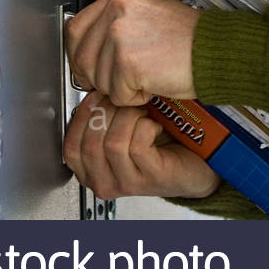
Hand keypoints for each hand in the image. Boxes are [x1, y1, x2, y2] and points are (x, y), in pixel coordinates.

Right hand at [63, 91, 220, 199]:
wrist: (196, 160)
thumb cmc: (160, 140)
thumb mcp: (123, 125)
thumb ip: (104, 113)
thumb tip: (95, 85)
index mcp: (91, 170)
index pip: (71, 146)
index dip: (82, 115)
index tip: (96, 94)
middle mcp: (105, 181)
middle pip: (90, 143)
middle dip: (107, 111)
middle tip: (125, 98)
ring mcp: (128, 183)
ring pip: (114, 143)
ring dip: (129, 117)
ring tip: (142, 111)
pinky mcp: (152, 178)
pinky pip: (138, 145)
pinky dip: (147, 126)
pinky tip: (155, 125)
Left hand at [64, 0, 199, 105]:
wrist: (216, 50)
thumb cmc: (188, 39)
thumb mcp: (146, 16)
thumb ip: (114, 26)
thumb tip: (85, 53)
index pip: (76, 29)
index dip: (80, 55)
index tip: (89, 68)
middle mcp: (117, 9)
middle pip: (82, 57)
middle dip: (99, 77)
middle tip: (124, 79)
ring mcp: (120, 34)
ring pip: (98, 79)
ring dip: (121, 88)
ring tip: (148, 74)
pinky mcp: (128, 61)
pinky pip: (117, 94)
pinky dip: (135, 97)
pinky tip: (154, 81)